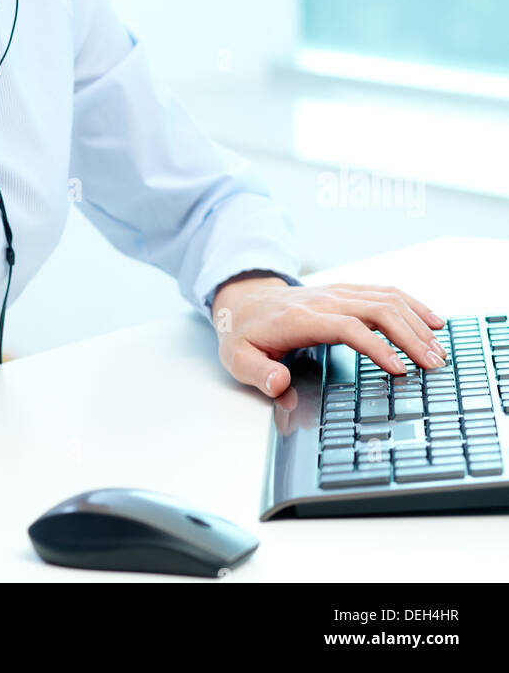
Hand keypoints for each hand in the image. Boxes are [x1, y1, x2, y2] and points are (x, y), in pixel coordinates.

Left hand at [210, 276, 447, 397]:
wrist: (243, 300)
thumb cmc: (243, 333)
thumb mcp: (237, 358)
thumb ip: (258, 373)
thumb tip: (279, 384)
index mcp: (300, 319)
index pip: (346, 327)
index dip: (375, 347)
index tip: (399, 369)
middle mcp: (324, 300)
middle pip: (376, 310)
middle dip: (409, 336)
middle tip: (434, 364)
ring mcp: (337, 292)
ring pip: (385, 298)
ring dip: (416, 321)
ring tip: (439, 349)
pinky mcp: (346, 291)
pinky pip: (384, 292)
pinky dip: (412, 304)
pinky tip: (432, 320)